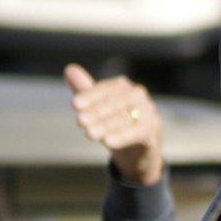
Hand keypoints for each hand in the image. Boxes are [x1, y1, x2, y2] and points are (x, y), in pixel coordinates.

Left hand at [64, 63, 164, 185]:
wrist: (137, 150)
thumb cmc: (114, 125)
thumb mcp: (97, 109)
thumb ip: (85, 91)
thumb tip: (69, 69)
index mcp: (121, 85)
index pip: (104, 89)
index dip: (89, 96)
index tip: (75, 105)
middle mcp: (136, 94)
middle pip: (113, 103)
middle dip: (95, 113)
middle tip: (80, 121)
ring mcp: (147, 110)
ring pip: (123, 118)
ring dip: (105, 126)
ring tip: (90, 133)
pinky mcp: (152, 128)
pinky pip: (136, 132)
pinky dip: (122, 137)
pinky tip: (109, 142)